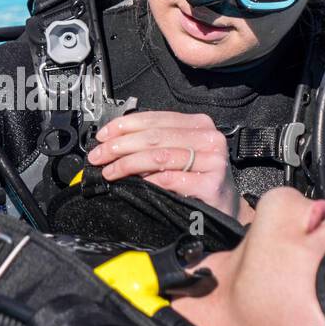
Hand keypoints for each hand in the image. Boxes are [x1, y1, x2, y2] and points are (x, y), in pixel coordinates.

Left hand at [88, 111, 247, 221]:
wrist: (225, 207)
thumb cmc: (198, 179)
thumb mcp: (178, 152)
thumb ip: (155, 142)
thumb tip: (115, 140)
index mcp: (198, 124)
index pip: (155, 118)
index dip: (124, 125)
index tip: (102, 135)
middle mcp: (208, 138)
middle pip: (154, 137)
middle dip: (120, 146)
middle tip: (99, 156)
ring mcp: (213, 160)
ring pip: (159, 156)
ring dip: (128, 164)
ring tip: (109, 171)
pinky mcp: (211, 183)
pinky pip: (171, 178)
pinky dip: (148, 181)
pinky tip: (134, 184)